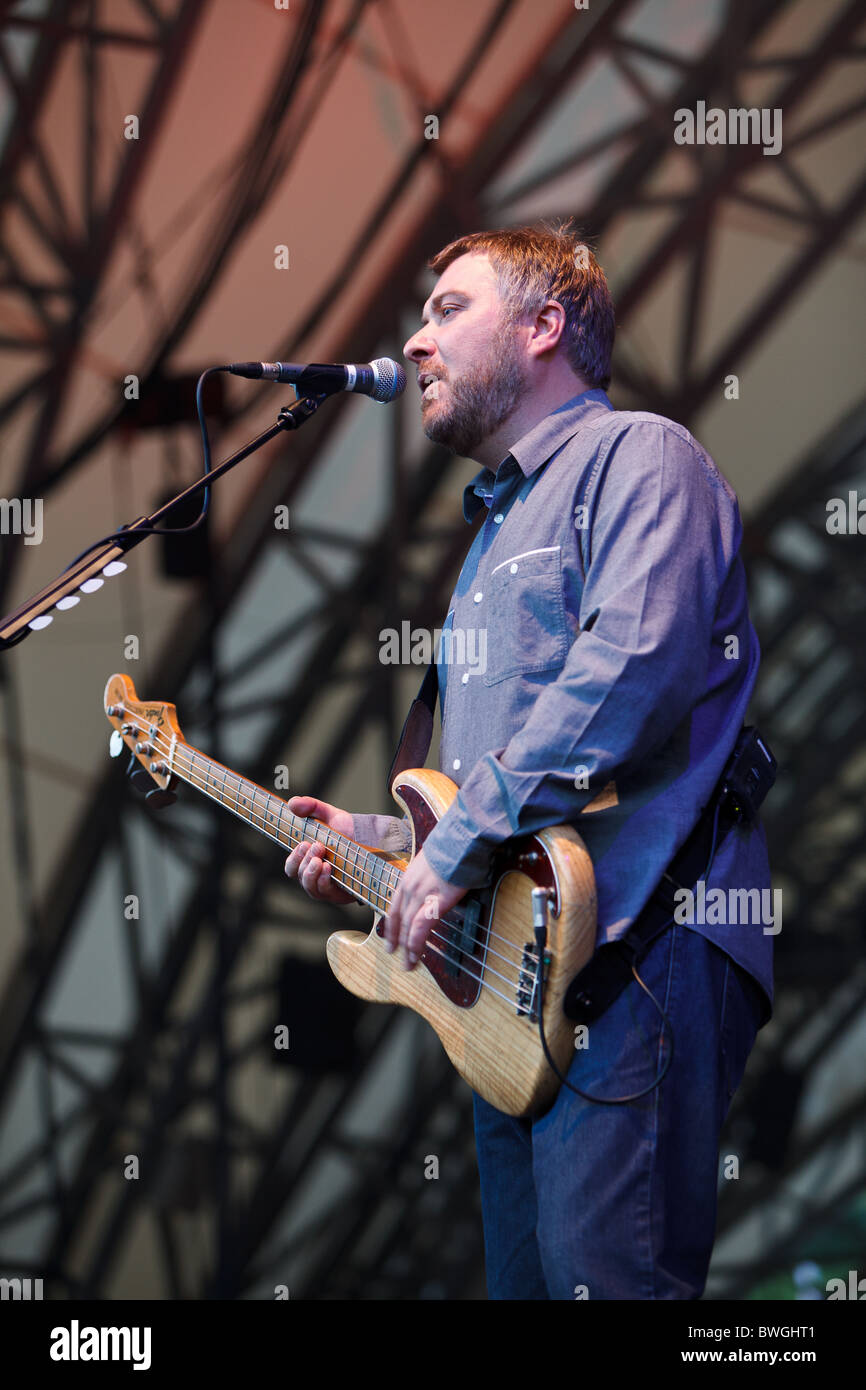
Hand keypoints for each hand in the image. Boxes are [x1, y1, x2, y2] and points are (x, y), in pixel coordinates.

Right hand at [284, 796, 354, 905]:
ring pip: (309, 885)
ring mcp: (325, 885)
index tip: (304, 844)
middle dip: (303, 860)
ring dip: (311, 872)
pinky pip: (324, 892)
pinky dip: (323, 881)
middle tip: (317, 846)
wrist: (374, 842)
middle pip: (297, 874)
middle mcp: (314, 874)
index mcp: (307, 859)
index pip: (291, 866)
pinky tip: (329, 869)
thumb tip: (293, 803)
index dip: (293, 857)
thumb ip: (311, 807)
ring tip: (321, 860)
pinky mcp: (338, 894)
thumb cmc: (349, 831)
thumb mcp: (330, 816)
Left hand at [383, 848, 465, 970]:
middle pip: (399, 919)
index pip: (395, 905)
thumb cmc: (455, 846)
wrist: (463, 839)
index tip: (391, 937)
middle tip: (397, 956)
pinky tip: (416, 955)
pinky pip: (421, 928)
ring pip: (408, 926)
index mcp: (410, 876)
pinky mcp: (435, 901)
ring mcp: (421, 894)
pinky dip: (416, 943)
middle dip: (397, 940)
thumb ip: (432, 874)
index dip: (392, 924)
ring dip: (407, 947)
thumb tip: (440, 881)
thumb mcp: (434, 859)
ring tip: (409, 964)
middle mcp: (410, 886)